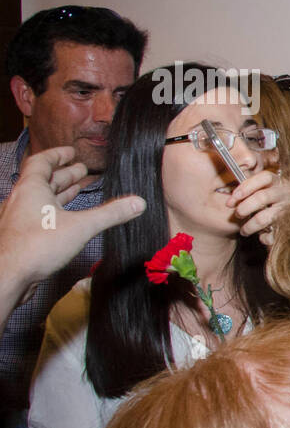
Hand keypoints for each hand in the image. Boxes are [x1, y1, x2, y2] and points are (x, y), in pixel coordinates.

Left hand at [0, 147, 144, 297]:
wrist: (8, 275)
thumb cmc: (37, 246)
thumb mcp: (81, 227)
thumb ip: (111, 214)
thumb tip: (138, 202)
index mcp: (31, 189)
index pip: (42, 162)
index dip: (57, 155)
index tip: (71, 152)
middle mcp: (21, 199)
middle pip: (43, 180)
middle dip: (64, 174)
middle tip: (82, 170)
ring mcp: (18, 218)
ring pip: (39, 198)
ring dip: (59, 192)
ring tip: (77, 190)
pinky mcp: (20, 235)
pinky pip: (37, 214)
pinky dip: (53, 210)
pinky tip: (65, 218)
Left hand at [227, 169, 289, 244]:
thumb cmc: (275, 201)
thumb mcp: (266, 190)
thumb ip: (250, 191)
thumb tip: (230, 202)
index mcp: (279, 182)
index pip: (264, 178)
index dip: (246, 186)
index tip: (233, 198)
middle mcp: (286, 193)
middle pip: (262, 197)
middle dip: (244, 207)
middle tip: (238, 214)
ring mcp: (289, 209)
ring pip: (264, 218)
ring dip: (250, 226)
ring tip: (244, 231)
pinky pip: (274, 233)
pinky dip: (266, 238)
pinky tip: (263, 237)